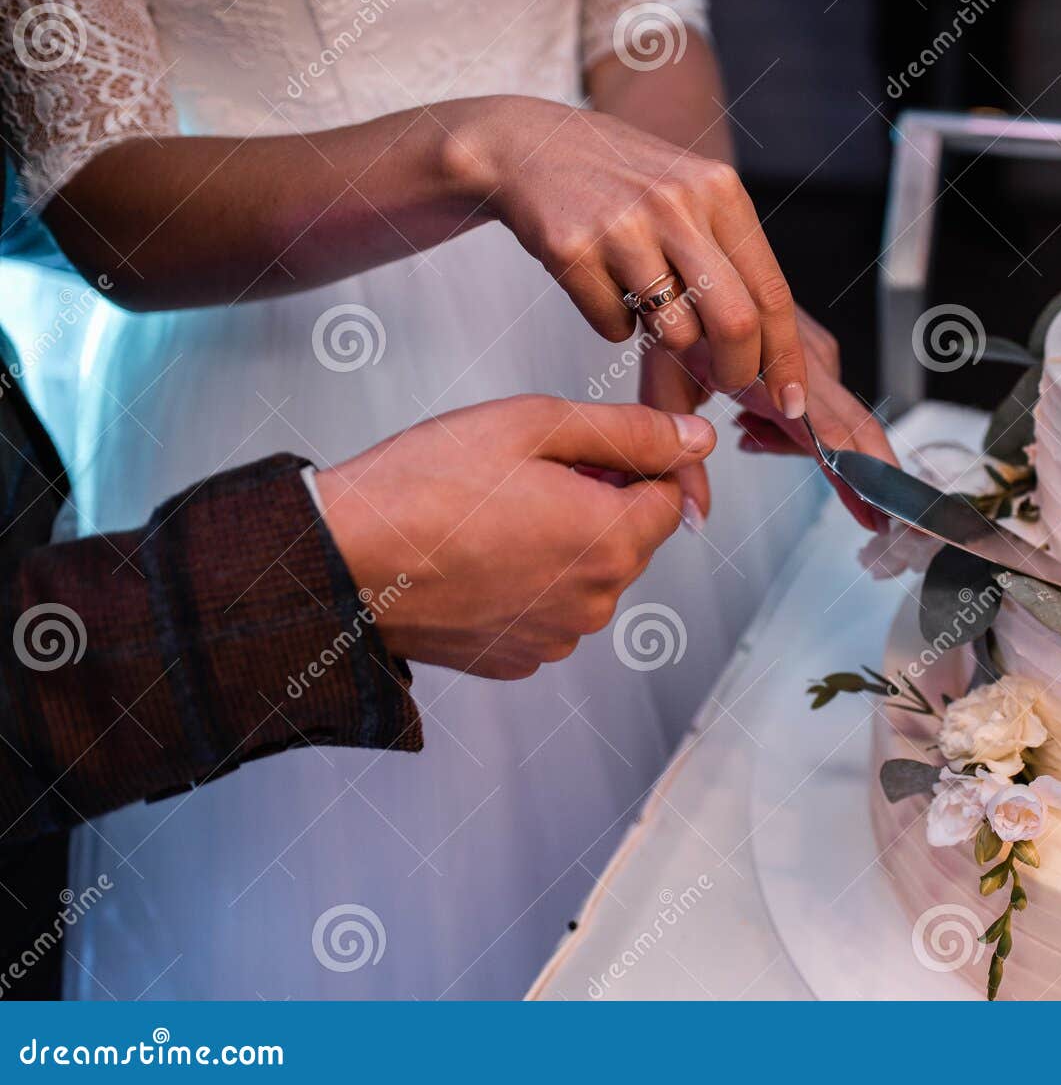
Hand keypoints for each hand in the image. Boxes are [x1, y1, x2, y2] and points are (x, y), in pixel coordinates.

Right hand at [314, 396, 714, 677]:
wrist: (340, 560)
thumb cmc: (426, 485)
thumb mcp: (535, 425)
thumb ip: (630, 432)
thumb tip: (696, 438)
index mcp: (612, 542)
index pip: (673, 496)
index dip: (635, 462)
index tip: (583, 449)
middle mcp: (596, 602)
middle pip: (630, 537)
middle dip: (598, 501)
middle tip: (523, 474)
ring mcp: (557, 638)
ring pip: (588, 574)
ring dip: (562, 542)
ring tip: (490, 514)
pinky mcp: (517, 659)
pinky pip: (548, 609)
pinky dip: (528, 581)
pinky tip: (477, 556)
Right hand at [446, 95, 806, 416]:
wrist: (530, 144)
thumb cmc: (623, 185)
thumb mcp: (691, 196)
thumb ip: (731, 258)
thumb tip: (770, 349)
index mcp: (719, 190)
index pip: (772, 292)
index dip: (786, 357)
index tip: (793, 402)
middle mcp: (677, 204)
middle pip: (735, 322)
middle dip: (739, 371)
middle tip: (728, 385)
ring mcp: (623, 226)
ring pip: (675, 334)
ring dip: (665, 338)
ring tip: (644, 296)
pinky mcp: (573, 249)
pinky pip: (613, 330)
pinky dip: (612, 322)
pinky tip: (600, 281)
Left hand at [640, 305, 896, 531]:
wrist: (686, 261)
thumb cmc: (674, 315)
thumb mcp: (663, 389)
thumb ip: (679, 460)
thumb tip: (696, 517)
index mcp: (767, 372)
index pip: (828, 434)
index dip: (858, 476)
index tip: (880, 512)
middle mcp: (802, 359)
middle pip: (852, 428)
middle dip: (867, 477)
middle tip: (877, 520)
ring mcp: (814, 352)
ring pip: (834, 420)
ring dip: (802, 445)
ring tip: (747, 431)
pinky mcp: (815, 349)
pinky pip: (822, 403)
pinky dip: (795, 424)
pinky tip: (752, 414)